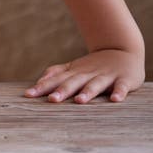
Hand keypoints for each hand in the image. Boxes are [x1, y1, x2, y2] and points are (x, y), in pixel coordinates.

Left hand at [24, 48, 144, 103]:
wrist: (124, 50)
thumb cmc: (94, 65)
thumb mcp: (74, 68)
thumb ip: (57, 73)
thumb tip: (38, 81)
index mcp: (75, 72)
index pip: (56, 80)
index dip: (42, 87)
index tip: (28, 95)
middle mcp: (88, 74)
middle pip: (73, 82)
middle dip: (63, 91)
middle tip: (52, 100)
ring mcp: (106, 76)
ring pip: (96, 84)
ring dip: (88, 92)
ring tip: (80, 101)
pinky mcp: (124, 79)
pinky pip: (121, 87)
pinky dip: (119, 93)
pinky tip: (115, 99)